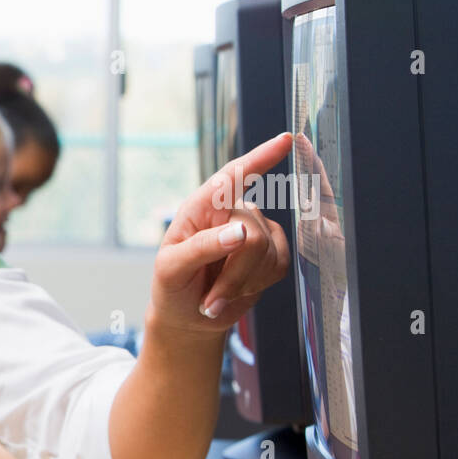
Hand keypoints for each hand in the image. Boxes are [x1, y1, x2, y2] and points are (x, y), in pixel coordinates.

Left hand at [148, 133, 292, 335]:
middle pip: (252, 234)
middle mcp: (230, 214)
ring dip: (241, 283)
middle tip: (210, 296)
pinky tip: (236, 292)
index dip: (260, 158)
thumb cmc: (172, 288)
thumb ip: (202, 247)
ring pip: (267, 252)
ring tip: (216, 294)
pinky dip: (256, 286)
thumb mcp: (172, 269)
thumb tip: (240, 232)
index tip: (285, 140)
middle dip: (234, 272)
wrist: (187, 318)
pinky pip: (280, 265)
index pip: (232, 177)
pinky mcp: (271, 253)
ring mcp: (254, 232)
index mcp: (201, 208)